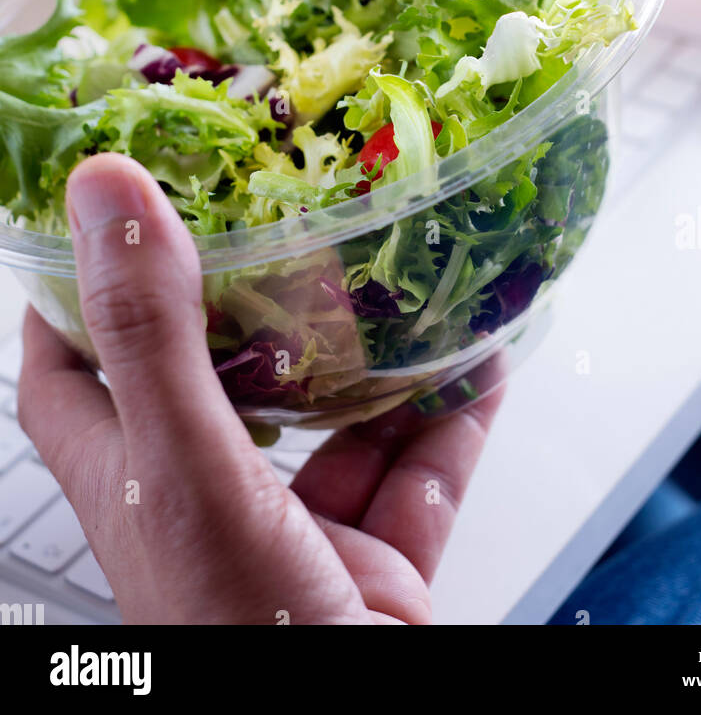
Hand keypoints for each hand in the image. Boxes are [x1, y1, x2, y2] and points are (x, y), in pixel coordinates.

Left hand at [17, 153, 499, 624]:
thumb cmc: (245, 646)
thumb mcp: (189, 472)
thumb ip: (152, 336)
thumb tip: (106, 194)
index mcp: (135, 484)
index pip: (76, 374)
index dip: (83, 293)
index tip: (120, 209)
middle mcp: (210, 507)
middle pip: (219, 382)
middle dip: (257, 301)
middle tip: (290, 211)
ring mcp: (298, 540)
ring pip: (335, 421)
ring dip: (375, 352)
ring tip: (405, 267)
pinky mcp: (377, 568)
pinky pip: (422, 473)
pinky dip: (457, 414)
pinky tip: (483, 354)